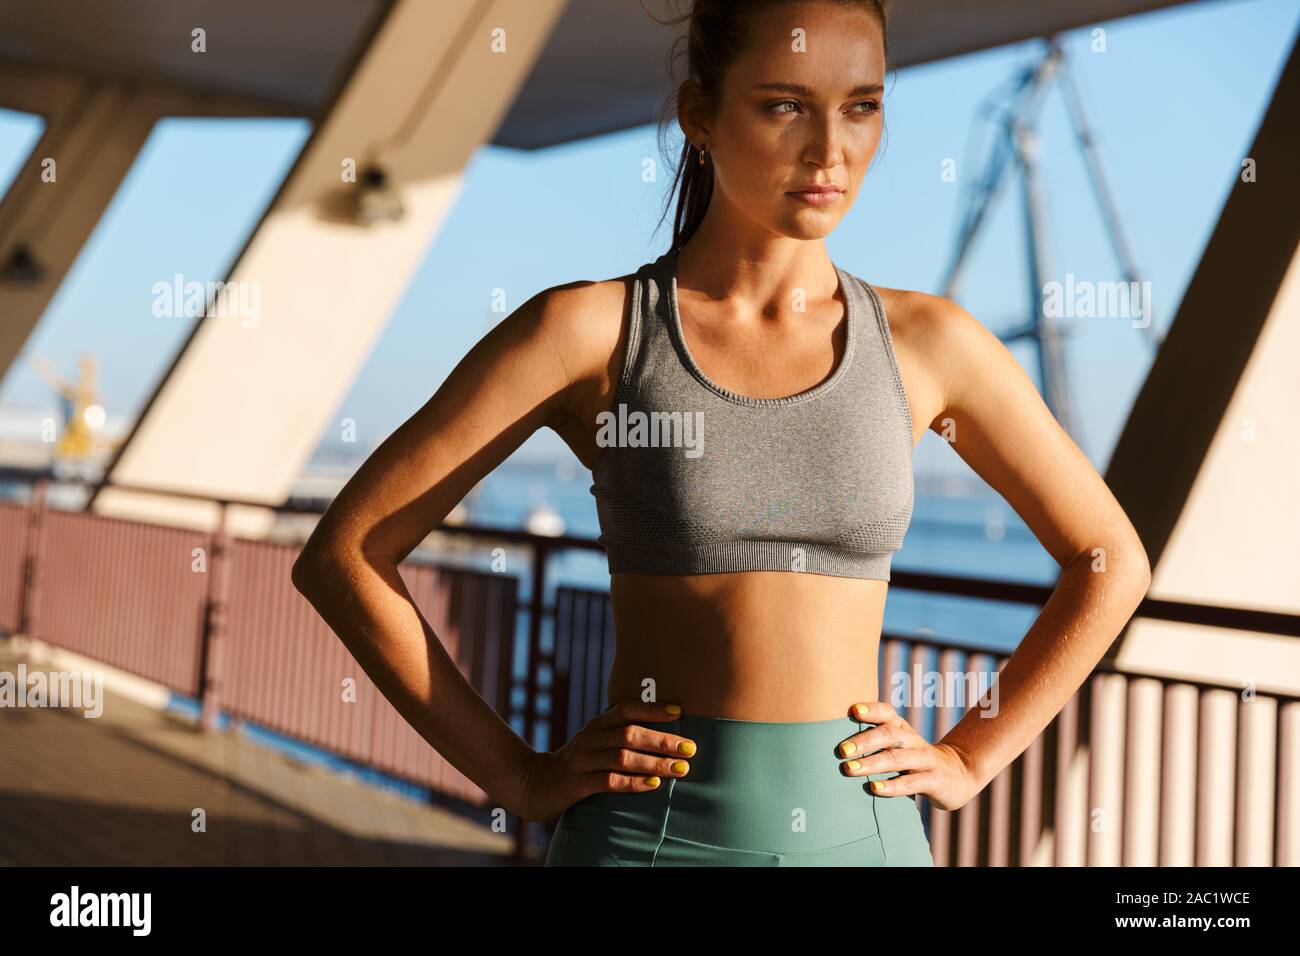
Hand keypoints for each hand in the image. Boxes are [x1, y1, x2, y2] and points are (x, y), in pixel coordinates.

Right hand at [516, 700, 697, 821]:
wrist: (533, 783)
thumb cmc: (576, 764)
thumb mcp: (594, 743)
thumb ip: (620, 737)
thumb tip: (664, 736)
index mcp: (596, 725)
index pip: (626, 710)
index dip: (652, 709)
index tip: (680, 712)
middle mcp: (590, 739)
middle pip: (629, 734)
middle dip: (663, 740)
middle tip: (690, 748)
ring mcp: (582, 761)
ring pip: (622, 758)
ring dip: (655, 762)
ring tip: (680, 768)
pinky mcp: (576, 784)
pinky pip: (608, 782)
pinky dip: (634, 783)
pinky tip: (654, 784)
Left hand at [836, 701, 980, 811]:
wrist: (958, 774)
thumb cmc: (914, 759)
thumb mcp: (899, 745)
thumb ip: (874, 740)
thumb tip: (829, 738)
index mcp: (902, 728)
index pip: (887, 713)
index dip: (871, 710)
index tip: (852, 710)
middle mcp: (913, 740)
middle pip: (889, 735)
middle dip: (864, 741)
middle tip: (841, 750)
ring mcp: (926, 759)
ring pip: (898, 758)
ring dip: (872, 763)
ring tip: (849, 769)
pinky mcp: (935, 780)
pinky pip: (912, 782)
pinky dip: (892, 786)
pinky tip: (874, 789)